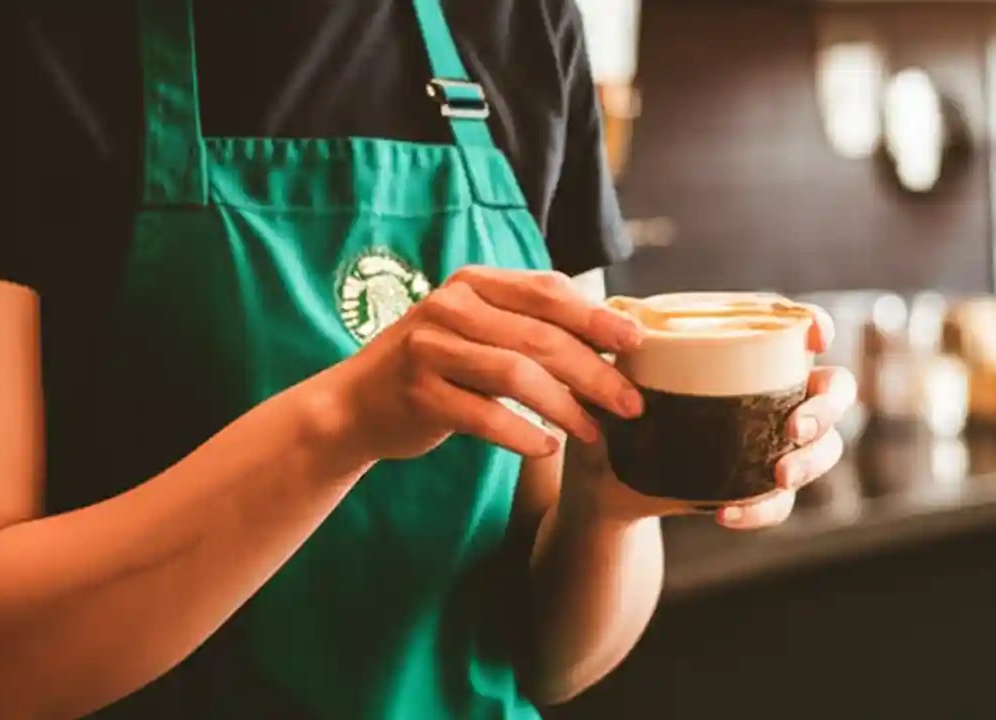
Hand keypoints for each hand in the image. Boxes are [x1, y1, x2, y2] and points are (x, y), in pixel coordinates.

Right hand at [328, 267, 643, 460]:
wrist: (357, 403)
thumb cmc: (435, 366)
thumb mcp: (477, 330)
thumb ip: (529, 325)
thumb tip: (615, 338)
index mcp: (472, 283)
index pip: (547, 292)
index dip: (596, 317)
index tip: (638, 344)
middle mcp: (448, 307)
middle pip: (538, 337)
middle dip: (594, 372)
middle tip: (631, 403)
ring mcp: (429, 349)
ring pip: (515, 375)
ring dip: (564, 407)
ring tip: (593, 432)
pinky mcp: (418, 394)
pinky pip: (483, 416)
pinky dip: (521, 434)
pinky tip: (546, 447)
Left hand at [560, 305, 857, 529]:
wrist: (599, 485)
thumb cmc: (607, 415)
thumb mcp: (600, 381)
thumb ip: (600, 352)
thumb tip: (606, 331)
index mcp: (739, 356)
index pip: (792, 330)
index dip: (816, 325)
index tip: (815, 337)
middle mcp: (770, 394)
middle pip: (834, 389)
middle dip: (827, 406)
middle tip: (796, 427)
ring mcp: (772, 442)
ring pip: (825, 448)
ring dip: (810, 462)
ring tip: (777, 475)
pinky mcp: (760, 489)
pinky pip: (781, 502)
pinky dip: (762, 510)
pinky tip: (725, 514)